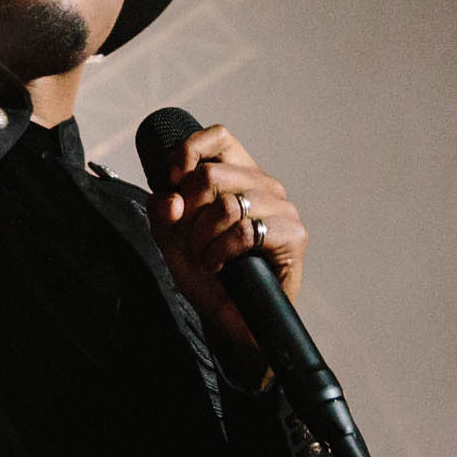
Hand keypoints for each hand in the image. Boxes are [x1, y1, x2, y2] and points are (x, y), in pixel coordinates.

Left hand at [146, 123, 307, 357]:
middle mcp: (263, 184)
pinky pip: (244, 231)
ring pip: (226, 204)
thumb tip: (170, 197)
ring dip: (202, 237)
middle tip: (189, 239)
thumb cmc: (206, 273)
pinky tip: (217, 265)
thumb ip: (163, 213)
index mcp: (239, 173)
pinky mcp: (293, 234)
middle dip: (187, 212)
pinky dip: (220, 251)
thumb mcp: (172, 239)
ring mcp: (282, 208)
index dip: (189, 151)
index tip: (172, 180)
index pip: (219, 137)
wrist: (230, 319)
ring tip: (204, 257)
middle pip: (211, 173)